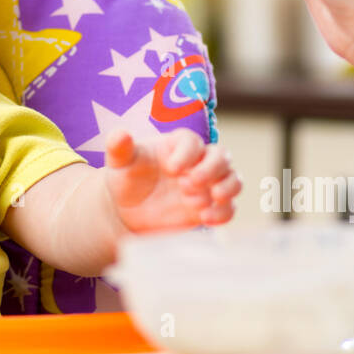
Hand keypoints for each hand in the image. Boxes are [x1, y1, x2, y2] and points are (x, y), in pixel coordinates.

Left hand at [103, 130, 240, 232]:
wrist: (130, 211)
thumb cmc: (127, 178)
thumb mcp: (119, 162)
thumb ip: (119, 147)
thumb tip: (120, 135)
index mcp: (178, 145)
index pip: (192, 141)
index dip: (186, 153)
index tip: (171, 168)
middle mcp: (198, 161)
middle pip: (221, 155)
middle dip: (212, 169)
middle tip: (191, 182)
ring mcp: (207, 185)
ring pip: (233, 179)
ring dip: (227, 187)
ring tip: (212, 198)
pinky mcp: (210, 207)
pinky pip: (229, 208)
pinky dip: (223, 213)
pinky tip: (205, 218)